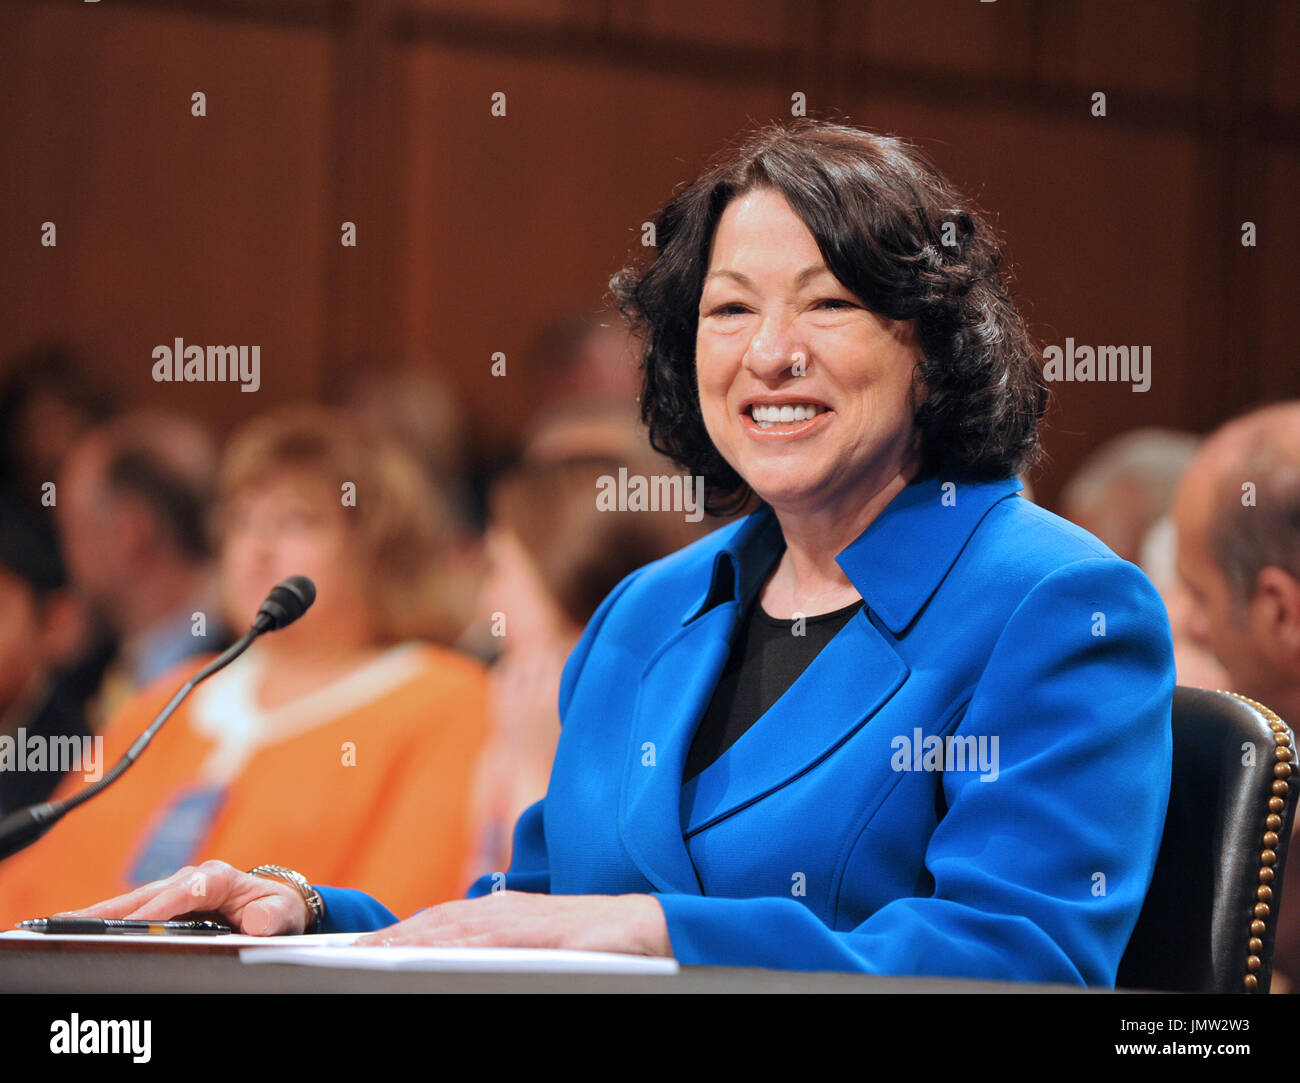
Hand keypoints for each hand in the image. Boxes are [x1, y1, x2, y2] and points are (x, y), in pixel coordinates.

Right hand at [56, 859, 310, 935]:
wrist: (274, 904)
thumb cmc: (276, 908)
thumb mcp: (281, 914)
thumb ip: (271, 917)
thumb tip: (256, 921)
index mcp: (220, 878)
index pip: (188, 892)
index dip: (162, 908)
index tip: (139, 924)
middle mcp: (193, 878)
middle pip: (151, 893)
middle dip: (117, 908)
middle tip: (81, 923)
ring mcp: (177, 888)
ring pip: (136, 899)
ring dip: (104, 910)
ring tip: (70, 923)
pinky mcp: (166, 900)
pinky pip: (136, 907)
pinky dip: (110, 915)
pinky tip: (84, 923)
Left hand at [354, 891, 672, 955]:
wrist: (645, 926)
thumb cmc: (595, 941)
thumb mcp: (539, 942)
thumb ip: (502, 946)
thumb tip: (464, 961)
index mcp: (502, 910)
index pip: (439, 921)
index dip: (399, 932)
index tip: (362, 947)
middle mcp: (504, 908)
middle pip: (435, 923)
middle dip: (390, 937)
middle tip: (349, 953)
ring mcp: (519, 918)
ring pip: (451, 929)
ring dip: (408, 940)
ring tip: (371, 955)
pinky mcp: (537, 932)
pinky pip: (486, 940)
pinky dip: (452, 946)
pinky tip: (429, 955)